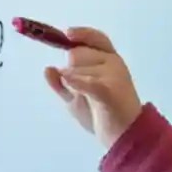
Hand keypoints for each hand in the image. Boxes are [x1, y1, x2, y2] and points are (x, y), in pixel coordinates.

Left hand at [44, 27, 142, 148]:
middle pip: (76, 54)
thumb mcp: (76, 99)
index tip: (67, 34)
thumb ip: (62, 84)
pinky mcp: (109, 90)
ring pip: (74, 71)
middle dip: (70, 71)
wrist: (124, 137)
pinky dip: (75, 82)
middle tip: (82, 92)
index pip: (96, 38)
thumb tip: (48, 69)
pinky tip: (67, 81)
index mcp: (109, 60)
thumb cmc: (103, 115)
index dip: (82, 34)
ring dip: (73, 87)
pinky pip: (85, 81)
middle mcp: (113, 62)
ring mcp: (113, 75)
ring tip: (90, 102)